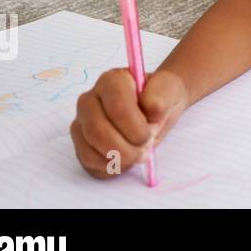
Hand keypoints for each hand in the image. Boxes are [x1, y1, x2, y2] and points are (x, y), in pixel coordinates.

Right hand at [71, 67, 187, 179]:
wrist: (156, 108)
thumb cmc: (160, 97)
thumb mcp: (169, 90)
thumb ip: (161, 96)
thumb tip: (152, 109)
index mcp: (111, 81)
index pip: (116, 107)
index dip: (135, 127)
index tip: (151, 133)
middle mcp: (89, 100)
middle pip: (97, 131)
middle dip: (125, 148)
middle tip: (146, 151)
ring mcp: (81, 122)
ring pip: (89, 150)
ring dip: (119, 160)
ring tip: (139, 155)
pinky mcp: (81, 143)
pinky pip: (88, 163)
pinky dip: (110, 168)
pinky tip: (126, 160)